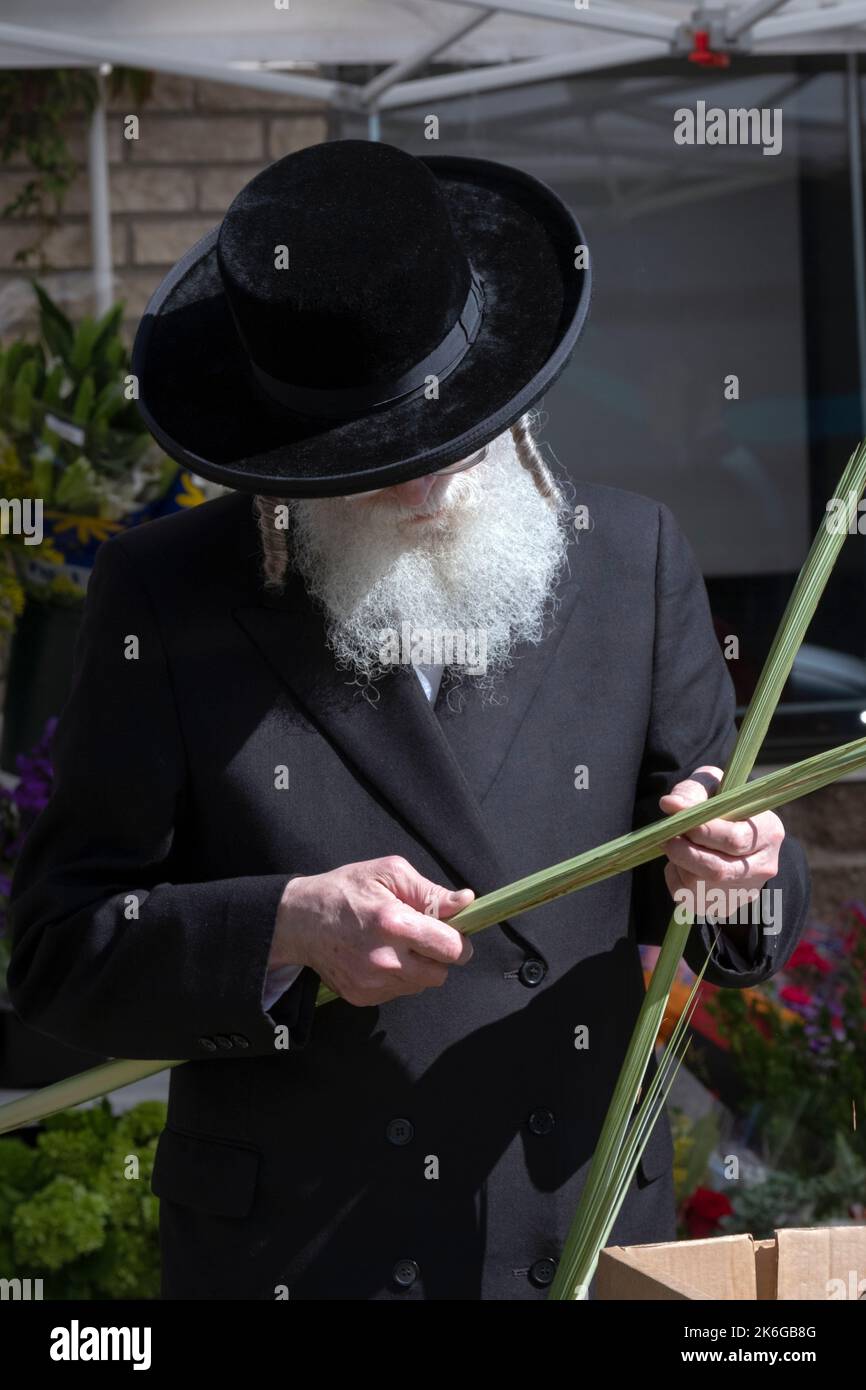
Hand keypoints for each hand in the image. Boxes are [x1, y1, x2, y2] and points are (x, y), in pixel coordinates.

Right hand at [270, 855, 474, 1005]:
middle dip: (439, 956)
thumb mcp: (388, 873)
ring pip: (420, 985)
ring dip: (419, 967)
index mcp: (394, 924)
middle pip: (440, 974)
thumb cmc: (345, 890)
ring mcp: (372, 984)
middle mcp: (384, 960)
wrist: (300, 920)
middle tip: (424, 937)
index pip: (451, 948)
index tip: (453, 931)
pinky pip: (398, 992)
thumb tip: (465, 901)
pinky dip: (398, 977)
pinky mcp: (362, 997)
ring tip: (397, 945)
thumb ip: (429, 890)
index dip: (459, 940)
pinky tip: (380, 956)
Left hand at [659, 765, 783, 923]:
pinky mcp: (726, 906)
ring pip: (700, 886)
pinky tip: (681, 864)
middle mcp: (763, 866)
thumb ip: (693, 791)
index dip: (701, 830)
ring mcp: (746, 890)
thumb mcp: (712, 787)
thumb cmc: (721, 805)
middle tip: (665, 837)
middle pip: (718, 869)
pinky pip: (690, 899)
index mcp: (769, 832)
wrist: (730, 834)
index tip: (675, 815)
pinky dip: (676, 879)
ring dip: (679, 864)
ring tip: (676, 846)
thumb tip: (670, 804)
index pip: (734, 839)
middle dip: (684, 852)